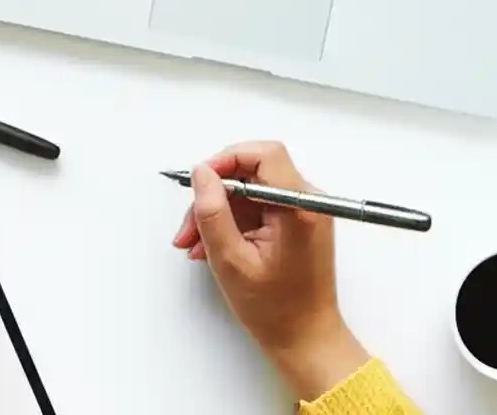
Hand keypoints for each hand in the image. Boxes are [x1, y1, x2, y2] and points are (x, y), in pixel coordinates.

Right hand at [172, 142, 367, 400]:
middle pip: (252, 174)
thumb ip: (213, 213)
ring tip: (193, 244)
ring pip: (249, 193)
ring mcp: (303, 214)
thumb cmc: (277, 311)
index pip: (264, 155)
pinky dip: (232, 223)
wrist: (306, 340)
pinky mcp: (295, 224)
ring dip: (217, 213)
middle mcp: (307, 204)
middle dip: (214, 195)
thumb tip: (202, 174)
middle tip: (189, 225)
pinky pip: (257, 209)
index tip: (201, 180)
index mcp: (299, 208)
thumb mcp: (231, 261)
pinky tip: (210, 247)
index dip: (227, 160)